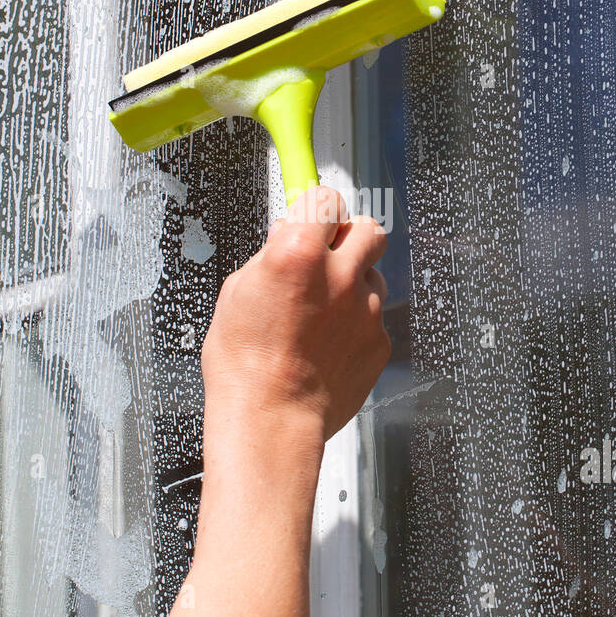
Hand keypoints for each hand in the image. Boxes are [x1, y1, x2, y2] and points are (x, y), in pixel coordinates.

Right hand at [201, 186, 390, 440]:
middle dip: (348, 237)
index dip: (315, 208)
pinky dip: (355, 324)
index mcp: (299, 252)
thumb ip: (268, 256)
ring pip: (373, 275)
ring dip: (353, 283)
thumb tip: (284, 237)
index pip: (326, 198)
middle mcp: (340, 274)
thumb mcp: (237, 292)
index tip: (311, 216)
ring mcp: (365, 308)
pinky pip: (373, 317)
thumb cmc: (245, 364)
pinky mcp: (378, 340)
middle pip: (367, 228)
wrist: (271, 419)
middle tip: (327, 256)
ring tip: (321, 312)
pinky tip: (328, 344)